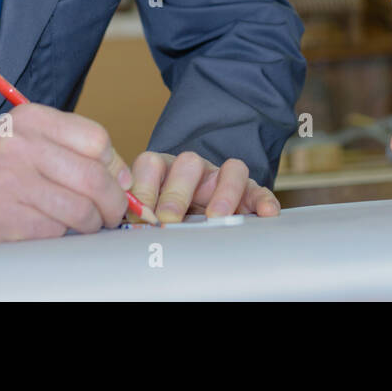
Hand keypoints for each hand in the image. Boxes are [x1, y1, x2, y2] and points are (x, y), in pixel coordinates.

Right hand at [0, 103, 134, 243]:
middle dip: (113, 203)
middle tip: (113, 214)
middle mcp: (19, 147)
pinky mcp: (2, 220)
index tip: (117, 182)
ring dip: (91, 224)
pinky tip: (51, 229)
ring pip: (80, 210)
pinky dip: (62, 235)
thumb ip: (68, 146)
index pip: (96, 140)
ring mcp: (9, 184)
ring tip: (86, 224)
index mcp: (29, 119)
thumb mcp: (22, 137)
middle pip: (94, 178)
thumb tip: (122, 176)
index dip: (114, 166)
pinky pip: (54, 232)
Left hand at [129, 150, 279, 222]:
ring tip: (216, 218)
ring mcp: (223, 178)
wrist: (200, 209)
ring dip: (223, 194)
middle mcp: (194, 169)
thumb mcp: (151, 211)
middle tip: (168, 220)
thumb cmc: (169, 214)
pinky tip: (265, 214)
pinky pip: (259, 190)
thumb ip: (140, 215)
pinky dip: (263, 201)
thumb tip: (126, 229)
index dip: (143, 189)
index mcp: (164, 169)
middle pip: (189, 163)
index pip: (150, 164)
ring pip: (230, 169)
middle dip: (177, 193)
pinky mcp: (249, 191)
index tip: (138, 217)